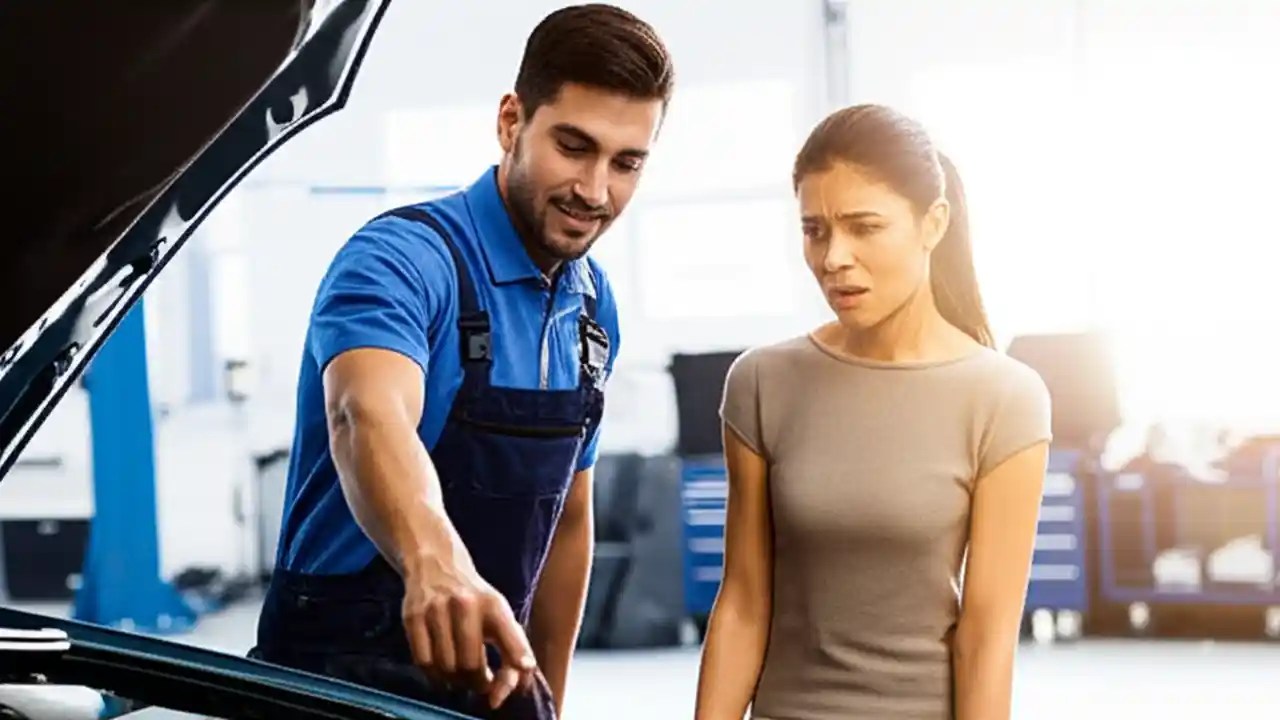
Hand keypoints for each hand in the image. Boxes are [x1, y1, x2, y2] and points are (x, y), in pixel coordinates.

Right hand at [402, 557, 537, 708]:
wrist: (435, 563)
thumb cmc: (473, 598)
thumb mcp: (498, 612)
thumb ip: (513, 646)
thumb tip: (523, 682)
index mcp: (493, 604)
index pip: (509, 635)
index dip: (517, 658)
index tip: (521, 680)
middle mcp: (465, 605)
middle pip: (471, 664)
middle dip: (478, 683)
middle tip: (481, 684)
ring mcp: (436, 610)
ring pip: (446, 667)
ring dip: (456, 682)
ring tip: (462, 678)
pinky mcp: (413, 617)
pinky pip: (423, 662)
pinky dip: (434, 676)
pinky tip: (441, 673)